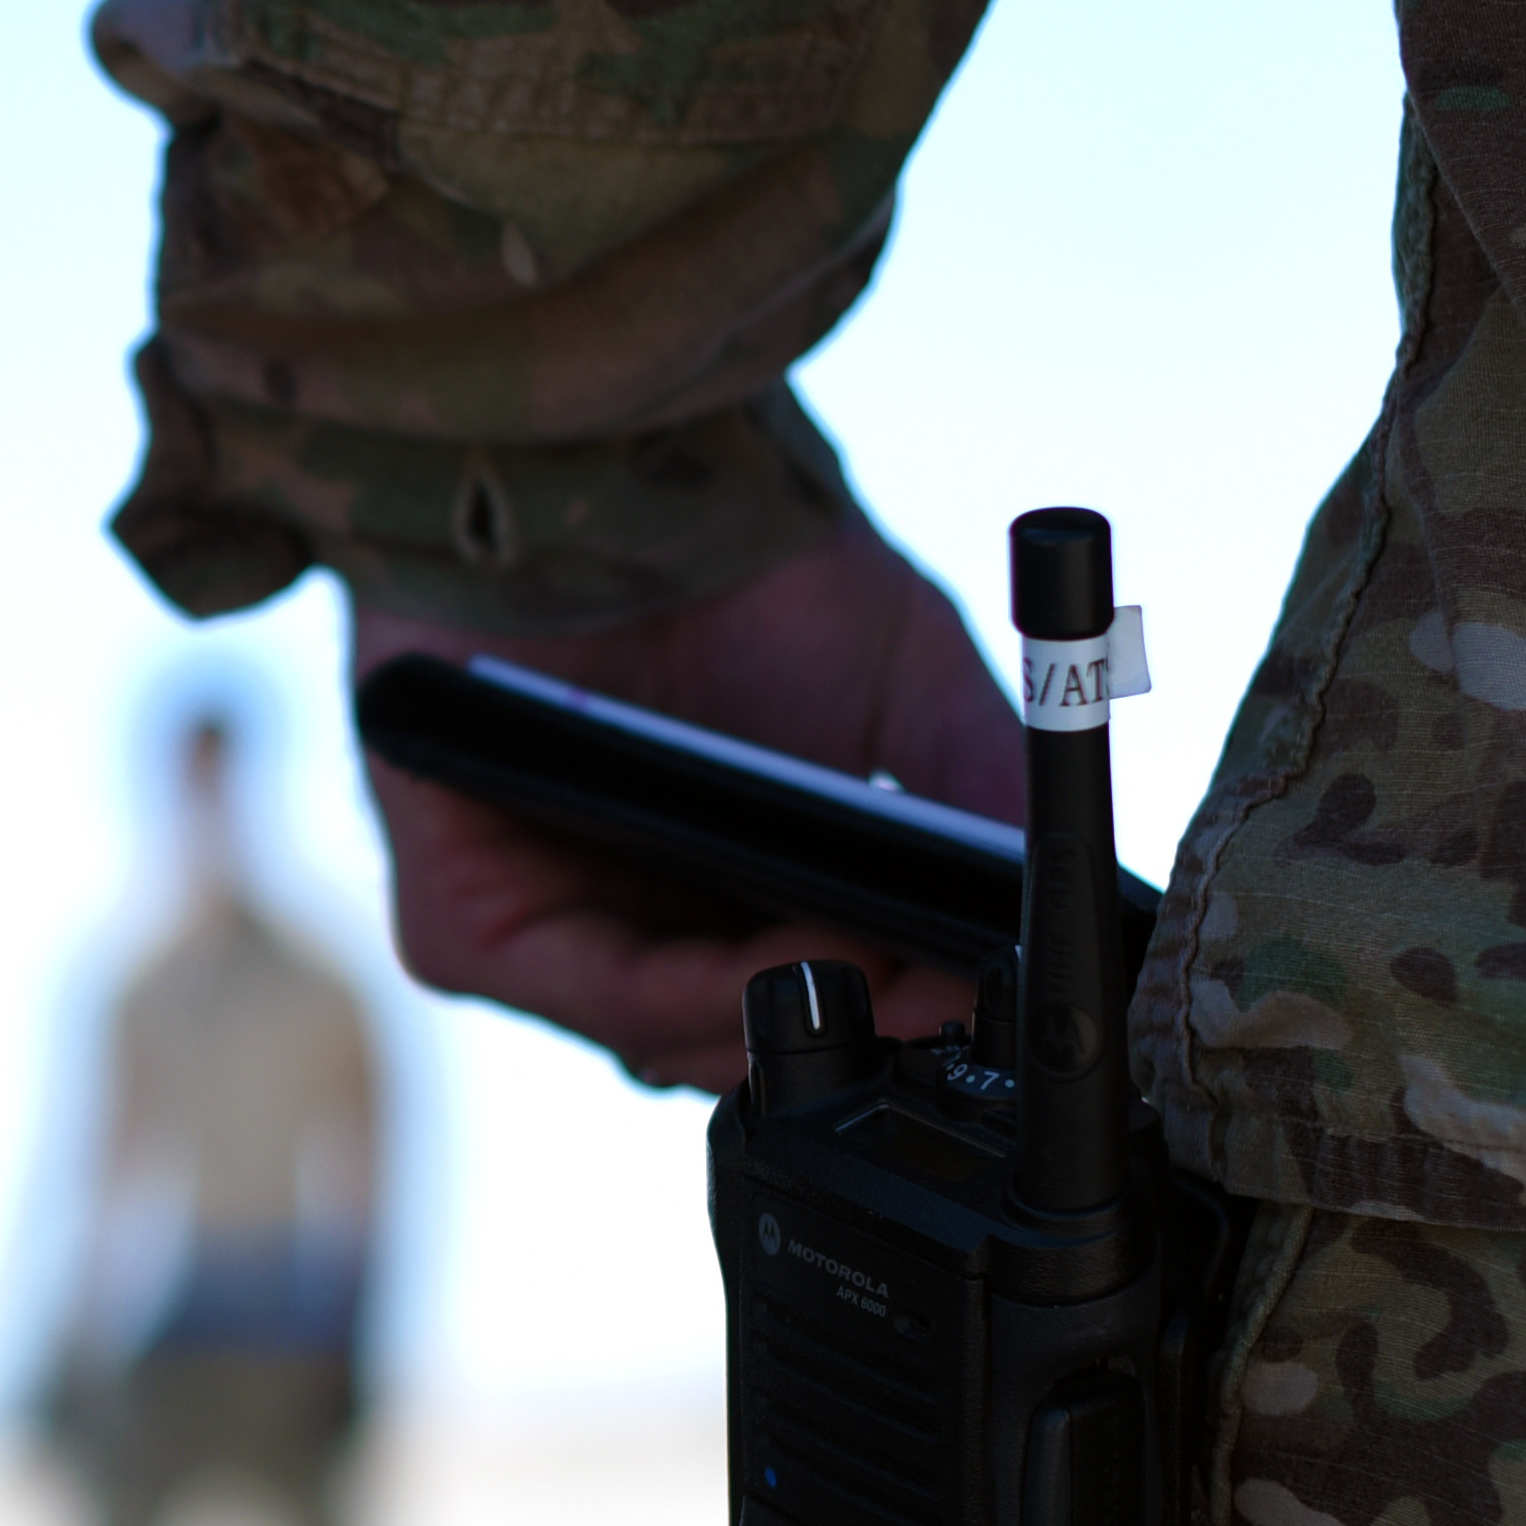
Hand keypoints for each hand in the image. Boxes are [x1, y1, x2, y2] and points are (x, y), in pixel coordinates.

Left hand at [352, 528, 1025, 1094]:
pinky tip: (789, 953)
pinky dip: (697, 990)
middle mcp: (634, 930)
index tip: (991, 1000)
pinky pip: (595, 992)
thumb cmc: (742, 577)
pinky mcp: (463, 927)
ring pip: (675, 1036)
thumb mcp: (906, 687)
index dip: (899, 1021)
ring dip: (792, 1012)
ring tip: (887, 966)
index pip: (806, 1010)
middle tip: (949, 992)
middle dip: (855, 1029)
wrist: (598, 478)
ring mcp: (546, 935)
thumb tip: (1062, 904)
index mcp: (729, 899)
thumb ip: (975, 799)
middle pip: (741, 1047)